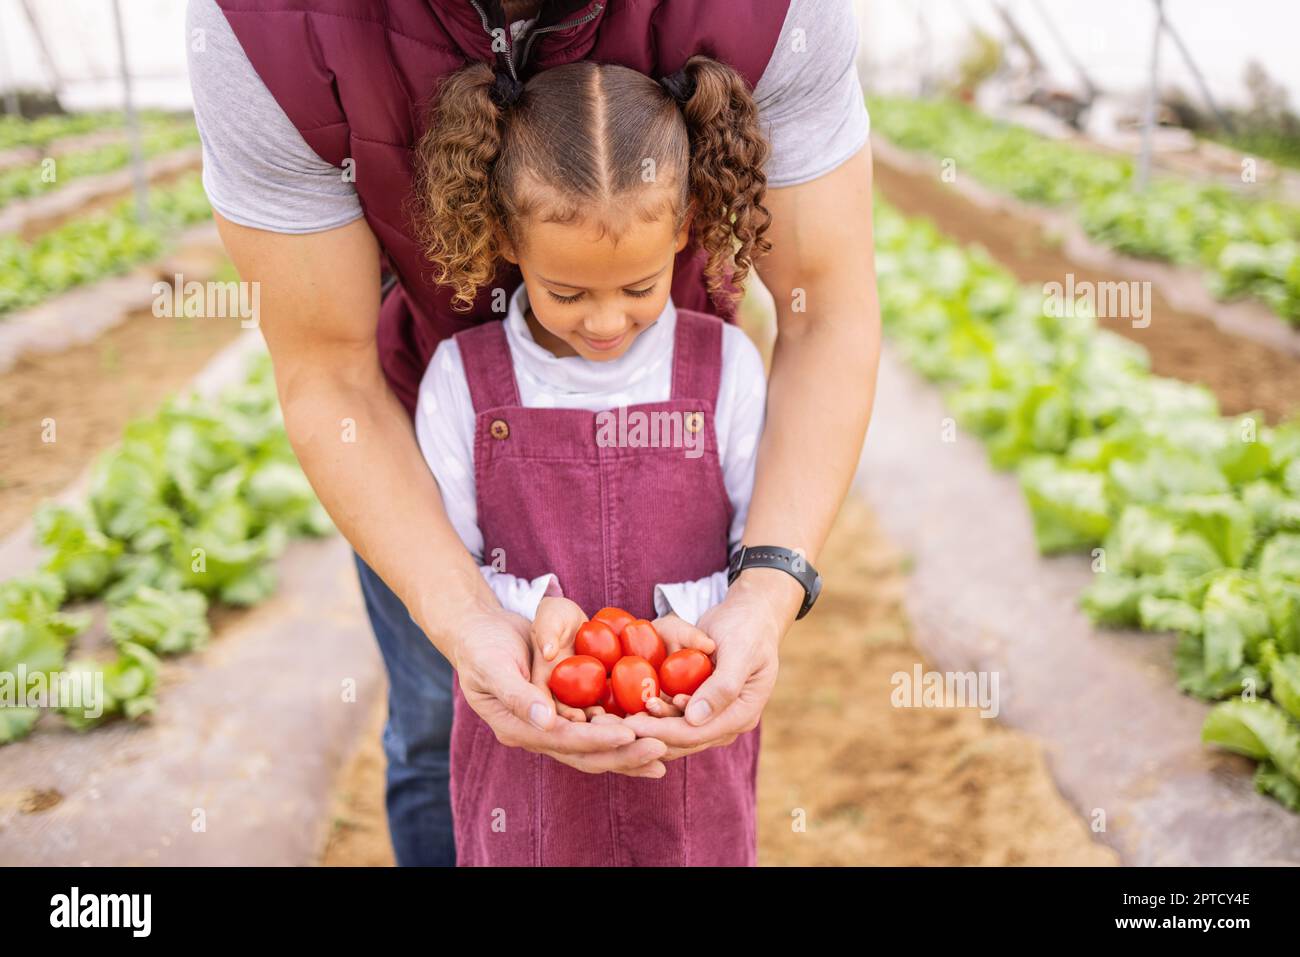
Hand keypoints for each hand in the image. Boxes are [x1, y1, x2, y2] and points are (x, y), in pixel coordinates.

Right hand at [450, 599, 667, 777]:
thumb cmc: (481, 646)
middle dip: (625, 754)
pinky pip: (599, 726)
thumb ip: (516, 694)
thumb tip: (547, 720)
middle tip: (662, 750)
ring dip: (630, 750)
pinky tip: (653, 728)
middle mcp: (539, 734)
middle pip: (587, 753)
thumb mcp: (492, 666)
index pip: (565, 742)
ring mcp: (554, 725)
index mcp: (518, 730)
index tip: (630, 736)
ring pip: (597, 746)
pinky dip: (625, 730)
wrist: (480, 632)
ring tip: (665, 749)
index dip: (598, 741)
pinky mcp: (566, 711)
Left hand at [620, 569, 792, 759]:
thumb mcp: (740, 652)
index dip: (663, 731)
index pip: (698, 733)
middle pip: (683, 739)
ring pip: (675, 731)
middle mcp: (727, 722)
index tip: (632, 725)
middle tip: (614, 726)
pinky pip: (673, 715)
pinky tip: (628, 707)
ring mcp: (713, 715)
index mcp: (743, 714)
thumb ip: (722, 687)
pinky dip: (652, 713)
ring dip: (648, 726)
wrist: (750, 613)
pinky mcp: (699, 704)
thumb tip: (694, 719)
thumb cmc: (748, 628)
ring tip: (618, 718)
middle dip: (649, 734)